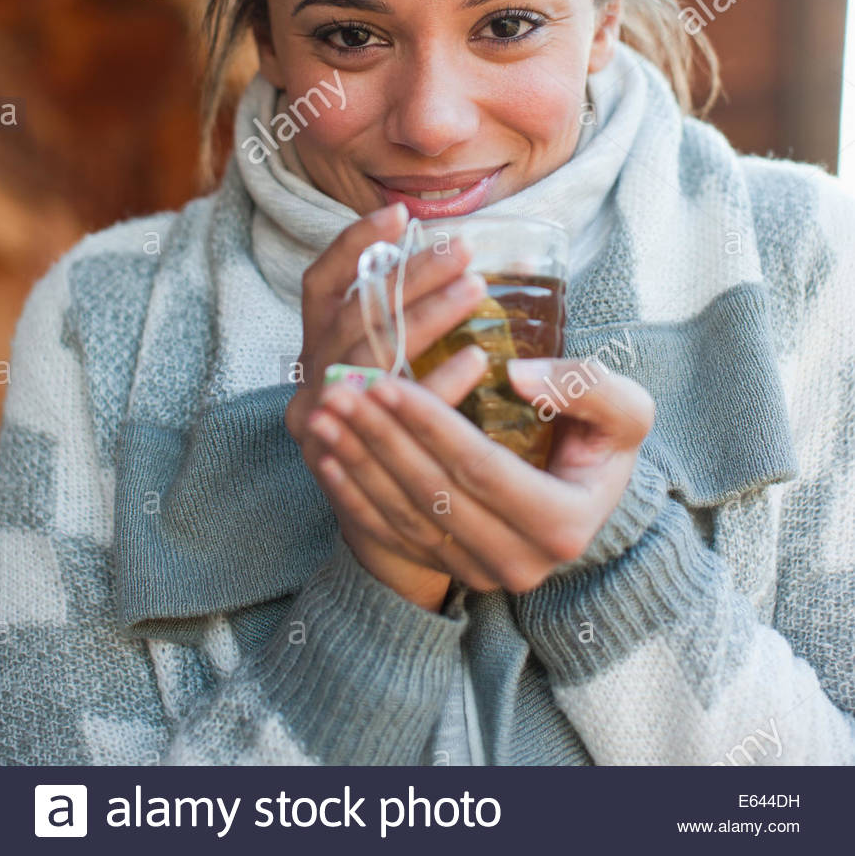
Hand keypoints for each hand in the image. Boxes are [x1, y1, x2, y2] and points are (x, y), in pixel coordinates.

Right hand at [285, 202, 485, 443]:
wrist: (394, 526)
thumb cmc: (407, 427)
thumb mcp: (396, 366)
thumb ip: (409, 320)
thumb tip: (461, 255)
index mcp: (318, 345)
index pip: (320, 283)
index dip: (353, 245)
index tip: (401, 215)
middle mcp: (309, 379)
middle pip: (352, 315)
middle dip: (408, 277)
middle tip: (464, 250)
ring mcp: (318, 423)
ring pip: (368, 357)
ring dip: (424, 317)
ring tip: (477, 289)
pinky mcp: (342, 460)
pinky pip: (390, 414)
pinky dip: (434, 383)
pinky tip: (478, 359)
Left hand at [304, 355, 654, 603]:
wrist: (593, 491)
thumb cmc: (605, 441)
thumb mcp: (624, 410)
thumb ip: (585, 387)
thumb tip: (519, 375)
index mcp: (562, 525)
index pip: (479, 468)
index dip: (430, 424)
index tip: (386, 381)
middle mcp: (519, 562)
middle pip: (434, 494)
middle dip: (380, 439)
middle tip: (339, 391)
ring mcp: (482, 573)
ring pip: (407, 515)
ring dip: (359, 463)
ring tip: (325, 414)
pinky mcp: (452, 571)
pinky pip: (394, 535)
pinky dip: (356, 496)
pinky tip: (328, 457)